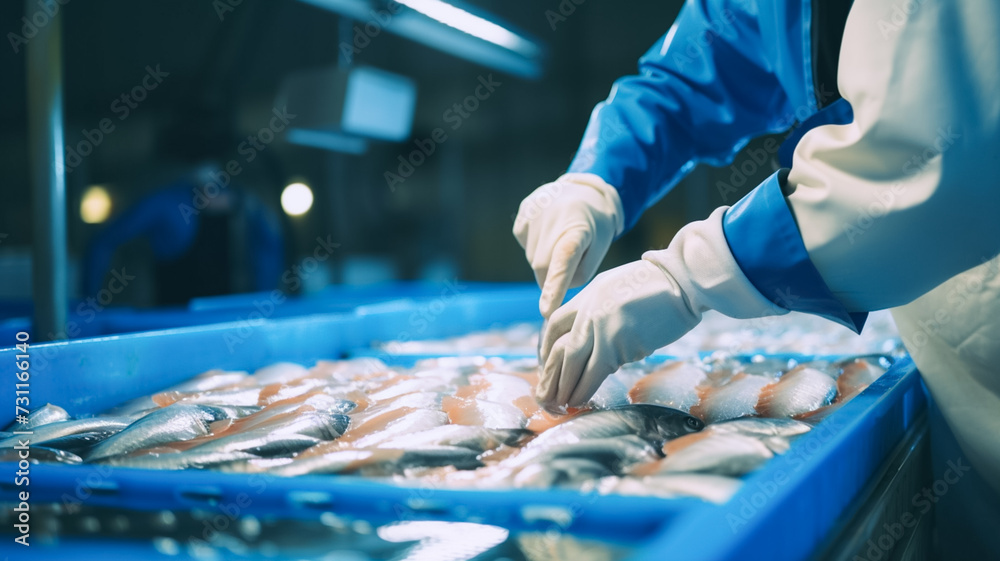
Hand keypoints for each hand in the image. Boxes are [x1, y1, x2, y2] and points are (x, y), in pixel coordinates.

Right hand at [513, 173, 623, 317]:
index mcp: (577, 228)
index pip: (564, 261)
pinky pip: (526, 247)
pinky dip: (537, 249)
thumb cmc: (595, 227)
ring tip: (561, 242)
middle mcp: (552, 217)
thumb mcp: (598, 249)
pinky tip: (550, 234)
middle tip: (568, 268)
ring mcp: (534, 215)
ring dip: (546, 262)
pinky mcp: (522, 216)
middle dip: (552, 278)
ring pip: (533, 260)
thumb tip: (550, 290)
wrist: (583, 191)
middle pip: (543, 267)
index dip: (555, 287)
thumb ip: (578, 274)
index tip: (546, 311)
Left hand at [535, 208, 785, 409]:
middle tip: (545, 396)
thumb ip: (599, 308)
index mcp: (587, 295)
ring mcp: (602, 327)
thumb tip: (593, 339)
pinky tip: (580, 401)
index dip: (545, 349)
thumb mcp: (616, 287)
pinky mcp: (620, 343)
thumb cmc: (658, 287)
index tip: (545, 366)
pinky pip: (596, 372)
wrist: (683, 281)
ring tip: (560, 405)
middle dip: (550, 376)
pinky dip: (584, 389)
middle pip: (558, 348)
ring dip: (564, 388)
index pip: (554, 325)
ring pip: (572, 363)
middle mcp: (589, 310)